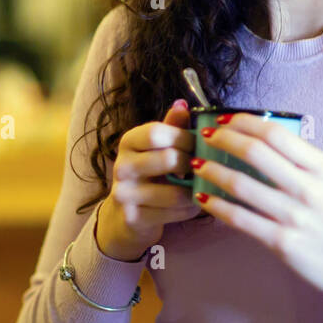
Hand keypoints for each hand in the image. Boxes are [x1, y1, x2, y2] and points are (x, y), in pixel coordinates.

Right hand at [95, 99, 200, 260]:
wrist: (126, 214)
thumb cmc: (150, 173)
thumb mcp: (158, 146)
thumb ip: (172, 126)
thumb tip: (182, 104)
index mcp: (128, 142)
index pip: (158, 132)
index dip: (184, 137)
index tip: (198, 143)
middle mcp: (122, 166)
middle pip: (169, 159)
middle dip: (192, 164)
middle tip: (201, 167)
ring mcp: (125, 194)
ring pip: (176, 191)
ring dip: (194, 190)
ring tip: (199, 186)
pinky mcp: (134, 218)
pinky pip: (175, 212)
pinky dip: (189, 209)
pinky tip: (191, 204)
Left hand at [194, 113, 322, 322]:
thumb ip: (304, 164)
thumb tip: (265, 143)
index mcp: (322, 168)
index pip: (276, 134)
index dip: (245, 123)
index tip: (226, 120)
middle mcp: (309, 188)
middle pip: (255, 152)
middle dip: (223, 140)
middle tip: (206, 137)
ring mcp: (295, 216)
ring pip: (241, 184)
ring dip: (212, 170)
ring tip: (197, 164)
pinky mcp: (283, 243)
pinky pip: (240, 220)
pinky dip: (217, 206)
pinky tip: (203, 198)